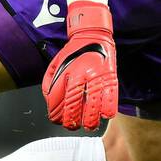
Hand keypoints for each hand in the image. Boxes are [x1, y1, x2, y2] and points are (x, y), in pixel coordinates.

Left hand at [42, 0, 117, 129]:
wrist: (92, 35)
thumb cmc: (73, 52)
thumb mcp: (55, 64)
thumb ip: (49, 83)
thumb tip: (49, 103)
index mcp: (65, 72)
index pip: (57, 101)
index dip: (55, 114)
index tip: (56, 120)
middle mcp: (81, 76)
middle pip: (73, 106)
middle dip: (70, 121)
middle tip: (71, 125)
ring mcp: (97, 77)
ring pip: (92, 107)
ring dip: (90, 121)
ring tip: (88, 126)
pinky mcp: (111, 78)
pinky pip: (111, 99)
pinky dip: (107, 111)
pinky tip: (104, 116)